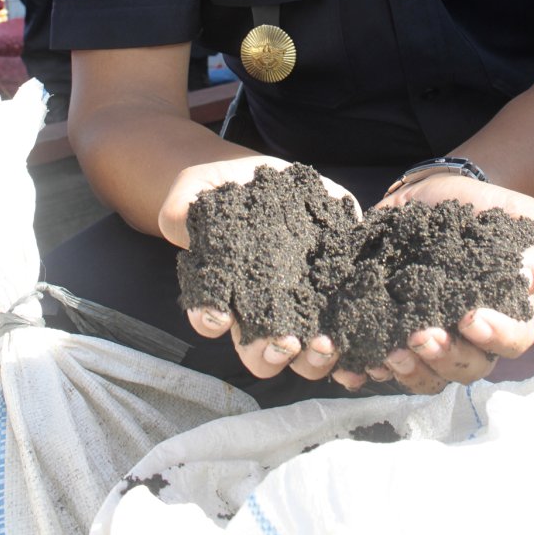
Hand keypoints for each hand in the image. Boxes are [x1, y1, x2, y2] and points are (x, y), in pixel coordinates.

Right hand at [159, 155, 359, 381]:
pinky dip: (352, 333)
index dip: (213, 322)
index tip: (222, 315)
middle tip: (286, 341)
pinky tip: (354, 328)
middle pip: (264, 353)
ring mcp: (300, 299)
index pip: (213, 321)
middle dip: (272, 354)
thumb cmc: (216, 190)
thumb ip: (179, 211)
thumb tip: (184, 228)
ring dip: (314, 357)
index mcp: (224, 292)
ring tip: (324, 343)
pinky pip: (345, 317)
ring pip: (307, 351)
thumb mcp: (189, 192)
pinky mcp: (334, 277)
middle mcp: (262, 308)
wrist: (259, 177)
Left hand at [330, 175, 533, 394]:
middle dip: (443, 357)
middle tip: (420, 336)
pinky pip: (378, 363)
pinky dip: (363, 369)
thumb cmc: (488, 211)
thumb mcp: (524, 221)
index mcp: (507, 317)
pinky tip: (349, 366)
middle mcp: (468, 339)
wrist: (439, 192)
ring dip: (406, 371)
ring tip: (387, 354)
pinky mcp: (390, 328)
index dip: (494, 336)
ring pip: (424, 376)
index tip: (470, 317)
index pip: (512, 342)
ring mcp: (428, 338)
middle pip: (464, 368)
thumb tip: (528, 275)